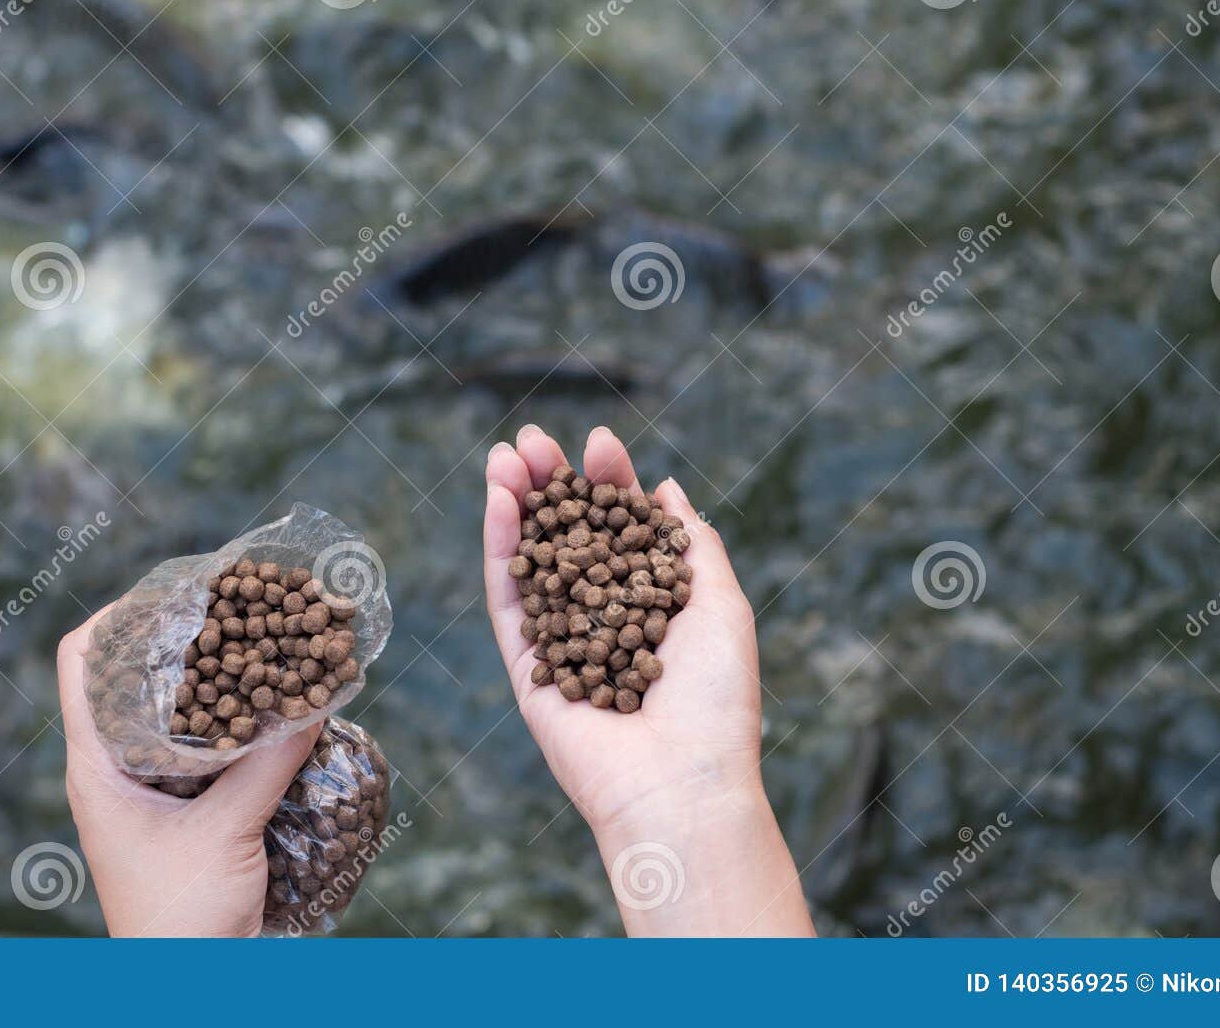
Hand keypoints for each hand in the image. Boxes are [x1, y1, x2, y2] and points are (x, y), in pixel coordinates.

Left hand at [57, 605, 320, 936]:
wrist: (188, 990)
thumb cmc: (181, 920)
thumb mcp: (227, 833)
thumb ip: (267, 764)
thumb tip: (313, 699)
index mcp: (95, 767)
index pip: (80, 662)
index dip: (118, 613)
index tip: (177, 588)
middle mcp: (112, 771)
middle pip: (128, 677)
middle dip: (180, 638)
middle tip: (234, 607)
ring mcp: (144, 792)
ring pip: (168, 712)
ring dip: (210, 679)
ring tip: (257, 644)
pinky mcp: (179, 813)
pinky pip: (200, 749)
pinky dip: (232, 722)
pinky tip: (272, 708)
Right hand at [483, 425, 813, 935]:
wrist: (680, 782)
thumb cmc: (717, 699)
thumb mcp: (722, 604)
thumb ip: (692, 544)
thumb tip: (668, 489)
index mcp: (654, 606)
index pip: (623, 530)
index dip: (609, 484)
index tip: (599, 440)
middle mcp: (604, 619)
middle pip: (569, 537)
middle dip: (551, 484)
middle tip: (534, 437)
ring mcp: (562, 641)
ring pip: (532, 560)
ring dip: (516, 504)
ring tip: (506, 453)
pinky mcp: (526, 667)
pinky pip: (509, 599)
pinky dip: (501, 548)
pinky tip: (498, 501)